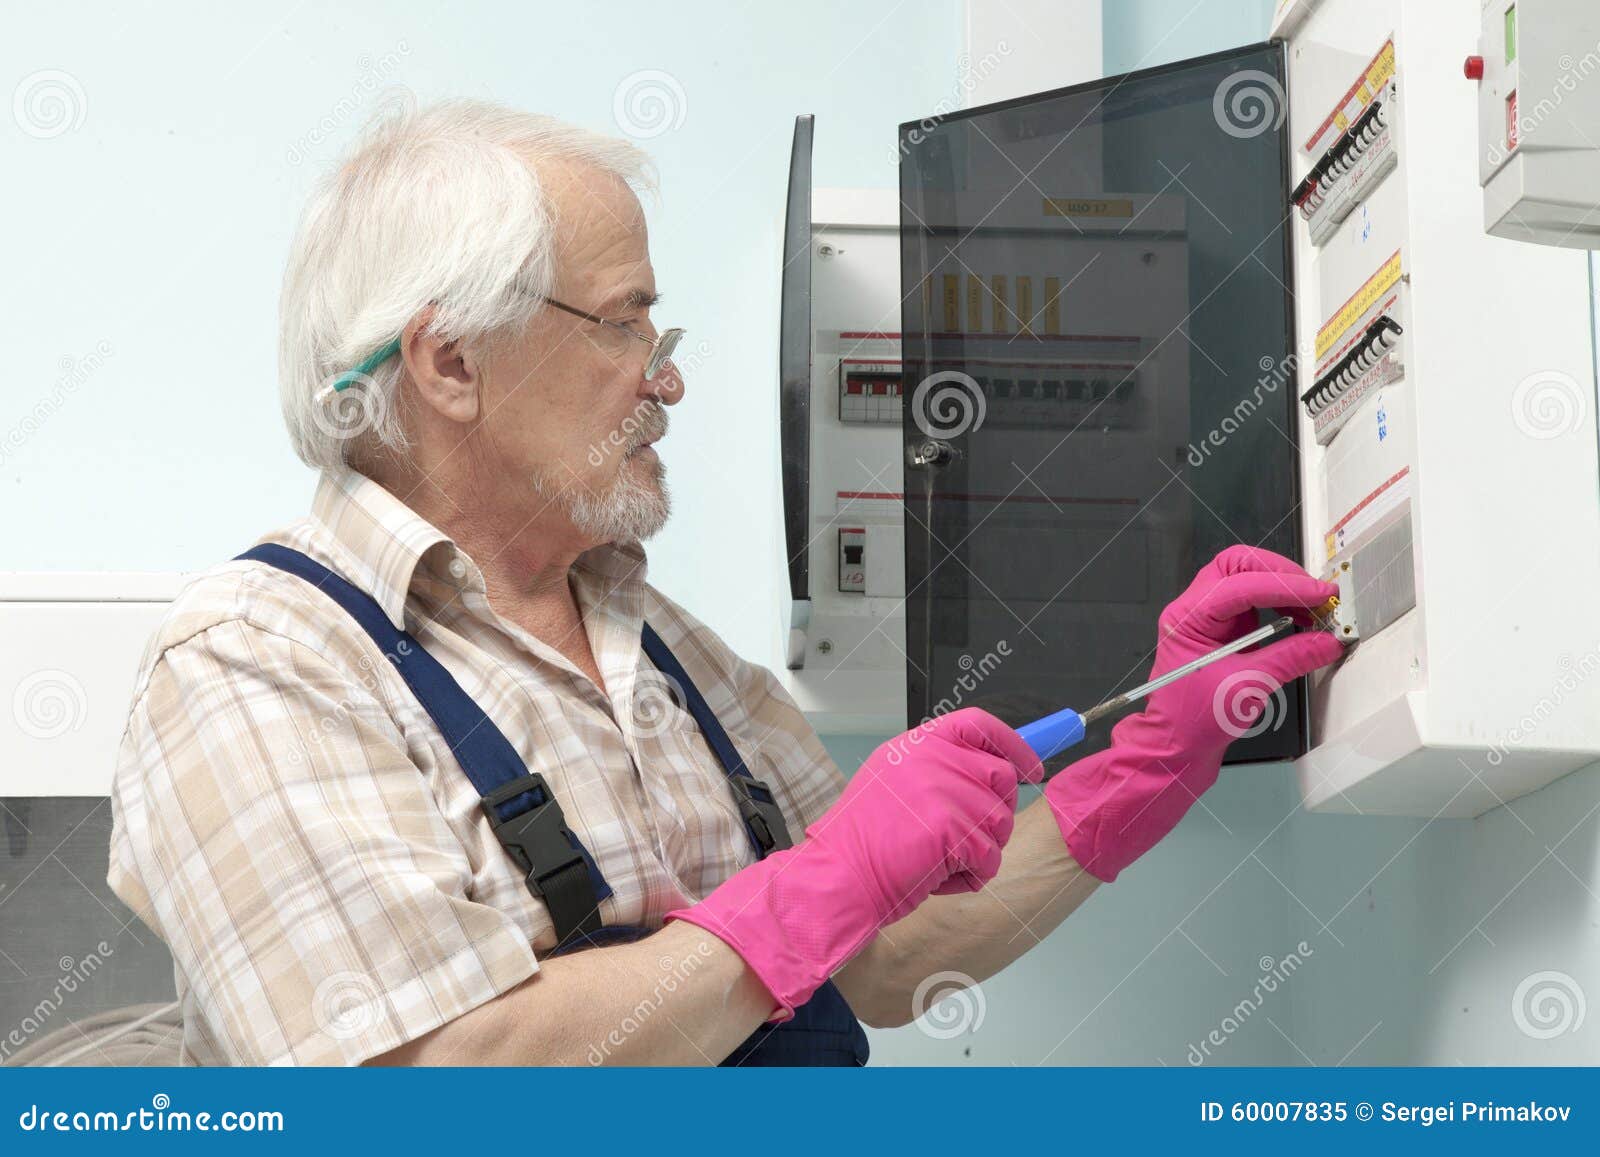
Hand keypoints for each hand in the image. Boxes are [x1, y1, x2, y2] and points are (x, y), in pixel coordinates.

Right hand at [666, 707, 1041, 1016]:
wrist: (837, 876)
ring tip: (936, 860)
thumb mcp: (895, 781)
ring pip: (1002, 823)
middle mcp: (934, 757)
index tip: (1032, 768)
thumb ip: (939, 767)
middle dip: (995, 813)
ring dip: (978, 851)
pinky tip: (935, 877)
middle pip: (1003, 778)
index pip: (980, 724)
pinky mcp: (953, 828)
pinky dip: (969, 878)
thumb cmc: (862, 840)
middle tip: (961, 838)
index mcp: (918, 743)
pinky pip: (990, 858)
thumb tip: (996, 769)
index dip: (1013, 745)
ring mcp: (944, 790)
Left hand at [1045, 546, 1344, 880]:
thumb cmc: (1197, 720)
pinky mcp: (1221, 628)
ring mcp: (1206, 616)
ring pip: (1243, 576)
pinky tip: (1299, 620)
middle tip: (1314, 593)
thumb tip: (1329, 640)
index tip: (1320, 593)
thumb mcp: (1248, 688)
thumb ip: (1291, 658)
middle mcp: (1193, 609)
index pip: (1237, 583)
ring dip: (1281, 586)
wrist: (1175, 746)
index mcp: (1188, 619)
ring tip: (1312, 609)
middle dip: (1278, 571)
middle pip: (1235, 564)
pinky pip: (1250, 600)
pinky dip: (1277, 602)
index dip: (1282, 584)